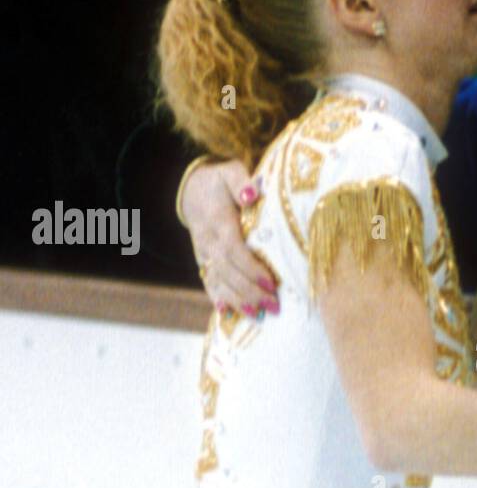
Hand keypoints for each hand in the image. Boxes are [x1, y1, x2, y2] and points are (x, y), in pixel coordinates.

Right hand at [183, 158, 276, 314]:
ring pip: (218, 282)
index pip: (234, 249)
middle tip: (274, 307)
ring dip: (238, 301)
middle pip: (228, 271)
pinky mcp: (204, 262)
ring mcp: (204, 254)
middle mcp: (208, 241)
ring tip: (259, 316)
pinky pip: (209, 283)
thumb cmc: (219, 181)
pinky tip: (230, 316)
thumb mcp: (229, 171)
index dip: (251, 268)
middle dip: (250, 291)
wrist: (191, 189)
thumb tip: (252, 193)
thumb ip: (240, 181)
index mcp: (217, 221)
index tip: (271, 283)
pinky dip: (219, 300)